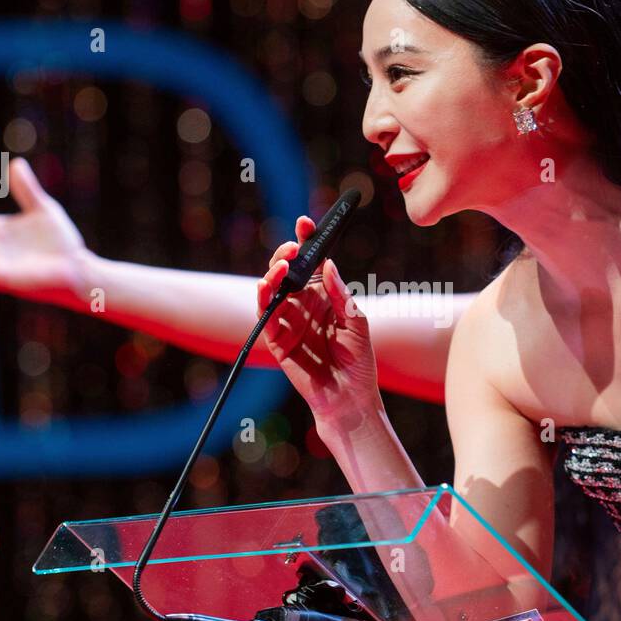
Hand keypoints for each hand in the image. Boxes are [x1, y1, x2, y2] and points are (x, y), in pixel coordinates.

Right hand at [256, 215, 378, 422]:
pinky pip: (264, 315)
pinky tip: (267, 286)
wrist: (349, 397)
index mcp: (325, 295)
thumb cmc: (358, 361)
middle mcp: (304, 304)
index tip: (305, 223)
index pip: (313, 261)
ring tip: (283, 266)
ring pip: (273, 289)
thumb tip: (329, 263)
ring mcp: (289, 320)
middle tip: (293, 247)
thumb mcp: (357, 322)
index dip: (307, 241)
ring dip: (274, 273)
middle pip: (289, 271)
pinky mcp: (277, 339)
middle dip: (287, 254)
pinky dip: (262, 299)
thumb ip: (342, 294)